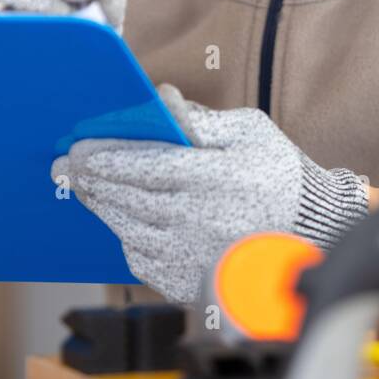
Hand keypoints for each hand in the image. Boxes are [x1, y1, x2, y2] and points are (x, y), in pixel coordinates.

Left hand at [49, 83, 369, 304]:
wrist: (311, 232)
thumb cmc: (280, 173)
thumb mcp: (249, 131)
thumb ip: (200, 118)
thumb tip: (162, 97)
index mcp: (211, 176)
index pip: (141, 164)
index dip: (104, 156)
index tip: (78, 149)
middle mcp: (196, 218)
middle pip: (125, 197)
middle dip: (91, 179)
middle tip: (67, 167)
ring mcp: (191, 254)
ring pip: (127, 228)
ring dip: (104, 207)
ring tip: (91, 190)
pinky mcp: (189, 281)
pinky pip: (141, 259)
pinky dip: (127, 238)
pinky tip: (126, 222)